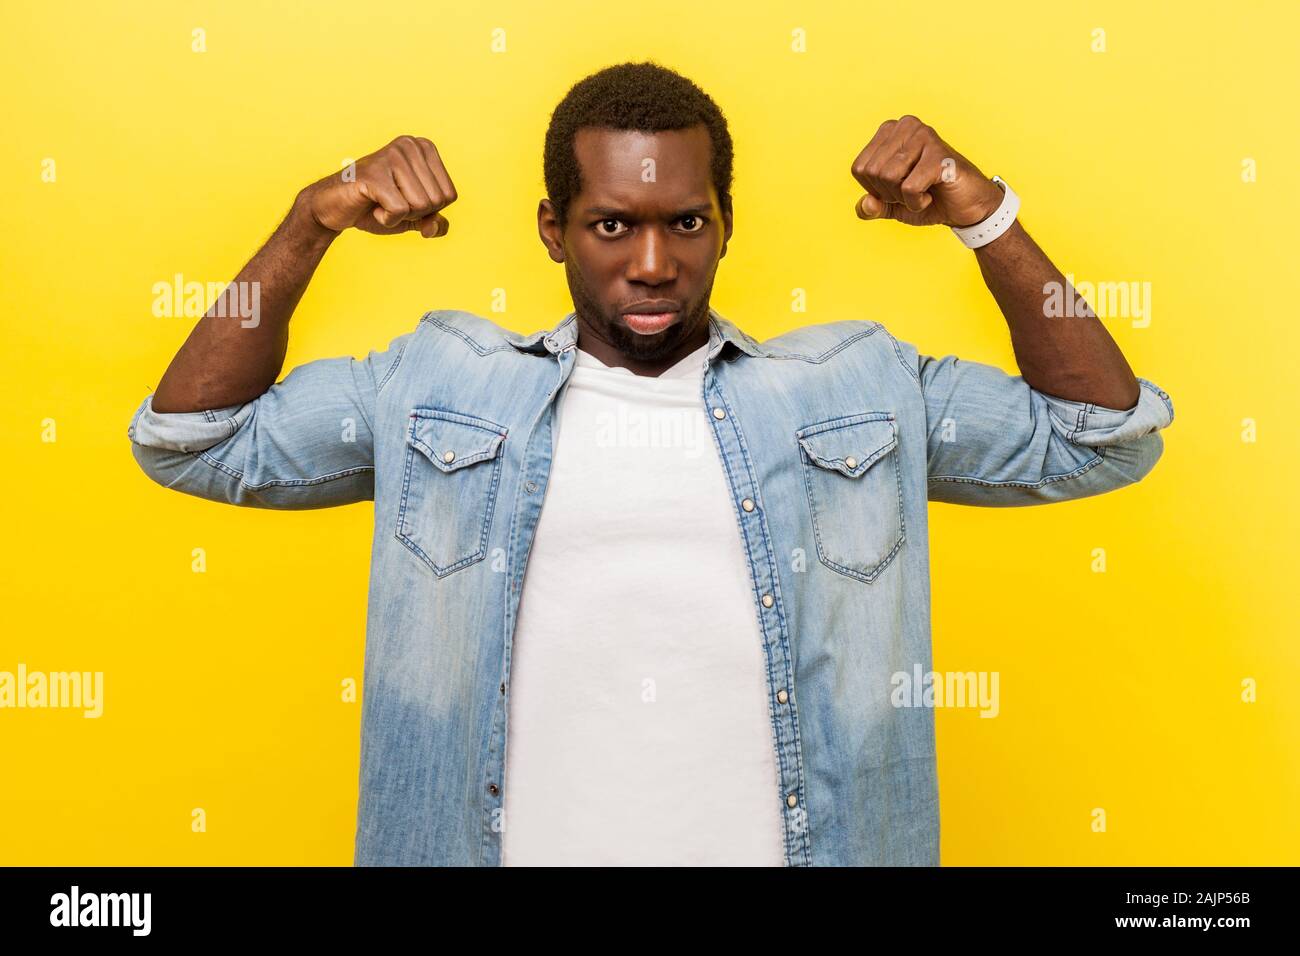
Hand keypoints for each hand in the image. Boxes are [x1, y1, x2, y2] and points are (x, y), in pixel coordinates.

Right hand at [303, 135, 456, 237]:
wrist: (334, 207)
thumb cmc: (375, 207)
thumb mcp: (413, 217)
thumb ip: (433, 222)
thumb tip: (435, 227)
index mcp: (424, 148)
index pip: (449, 195)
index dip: (428, 209)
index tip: (403, 199)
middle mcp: (409, 145)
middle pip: (436, 201)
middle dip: (414, 213)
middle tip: (389, 201)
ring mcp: (391, 156)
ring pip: (420, 205)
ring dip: (400, 216)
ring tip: (380, 202)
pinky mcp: (374, 173)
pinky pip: (399, 210)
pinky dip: (387, 219)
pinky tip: (372, 206)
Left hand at [850, 116, 1002, 227]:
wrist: (966, 207)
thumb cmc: (929, 200)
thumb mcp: (891, 206)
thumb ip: (871, 207)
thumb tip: (865, 205)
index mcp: (889, 131)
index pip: (859, 168)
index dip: (874, 190)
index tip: (898, 188)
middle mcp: (905, 125)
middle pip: (872, 172)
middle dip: (889, 194)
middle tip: (913, 191)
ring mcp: (923, 135)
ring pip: (888, 177)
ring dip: (903, 197)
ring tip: (922, 191)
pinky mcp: (938, 154)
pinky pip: (909, 188)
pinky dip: (917, 202)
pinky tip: (931, 194)